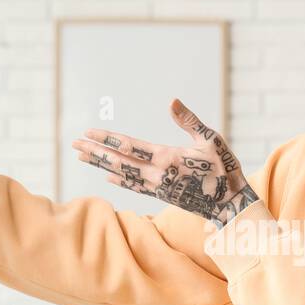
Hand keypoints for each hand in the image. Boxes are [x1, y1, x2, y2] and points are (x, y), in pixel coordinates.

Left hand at [70, 98, 259, 228]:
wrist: (230, 203)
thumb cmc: (224, 167)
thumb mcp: (210, 139)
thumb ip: (189, 120)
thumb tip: (171, 101)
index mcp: (167, 157)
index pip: (129, 146)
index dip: (106, 139)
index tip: (88, 132)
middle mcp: (157, 173)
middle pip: (118, 161)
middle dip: (95, 151)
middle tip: (74, 144)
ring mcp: (158, 186)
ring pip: (122, 174)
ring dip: (101, 164)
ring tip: (83, 156)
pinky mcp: (162, 195)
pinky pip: (134, 187)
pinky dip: (119, 180)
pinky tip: (107, 175)